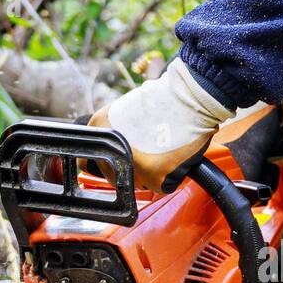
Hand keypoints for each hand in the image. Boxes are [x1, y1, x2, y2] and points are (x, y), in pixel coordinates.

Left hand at [89, 57, 233, 193]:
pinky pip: (162, 186)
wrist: (189, 95)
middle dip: (134, 170)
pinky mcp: (154, 177)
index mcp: (99, 128)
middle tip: (152, 154)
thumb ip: (115, 132)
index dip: (108, 166)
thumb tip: (114, 152)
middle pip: (117, 177)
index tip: (119, 165)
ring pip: (140, 184)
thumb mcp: (126, 109)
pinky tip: (176, 157)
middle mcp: (112, 151)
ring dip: (152, 175)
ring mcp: (132, 167)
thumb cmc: (165, 98)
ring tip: (165, 151)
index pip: (92, 163)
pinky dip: (171, 177)